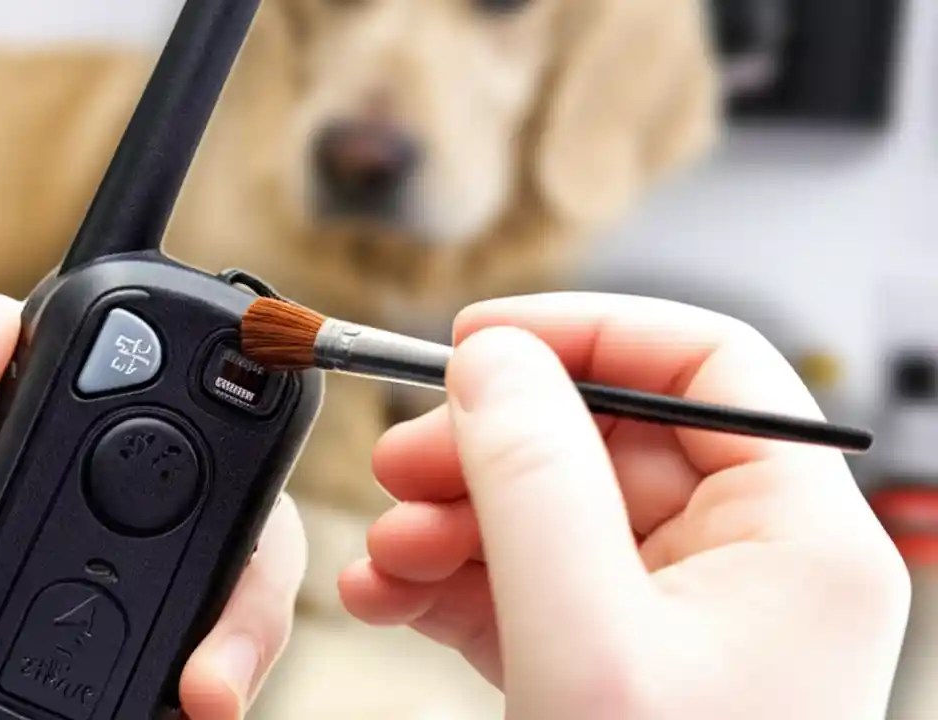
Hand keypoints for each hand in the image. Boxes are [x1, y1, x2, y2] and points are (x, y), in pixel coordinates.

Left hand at [0, 296, 303, 719]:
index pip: (95, 427)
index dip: (168, 413)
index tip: (208, 435)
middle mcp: (41, 575)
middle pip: (193, 508)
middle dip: (242, 545)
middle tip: (222, 616)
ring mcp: (84, 651)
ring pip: (223, 595)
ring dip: (248, 624)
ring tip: (209, 692)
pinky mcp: (120, 707)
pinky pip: (208, 678)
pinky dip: (230, 682)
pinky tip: (203, 706)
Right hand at [341, 294, 909, 718]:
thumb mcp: (584, 636)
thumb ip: (533, 478)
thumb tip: (493, 357)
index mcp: (794, 538)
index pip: (705, 366)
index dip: (587, 333)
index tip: (480, 342)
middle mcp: (747, 567)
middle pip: (603, 442)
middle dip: (487, 449)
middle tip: (399, 464)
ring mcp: (678, 619)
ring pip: (554, 514)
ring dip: (455, 520)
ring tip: (383, 553)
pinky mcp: (617, 663)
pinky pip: (531, 583)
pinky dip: (456, 580)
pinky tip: (393, 592)